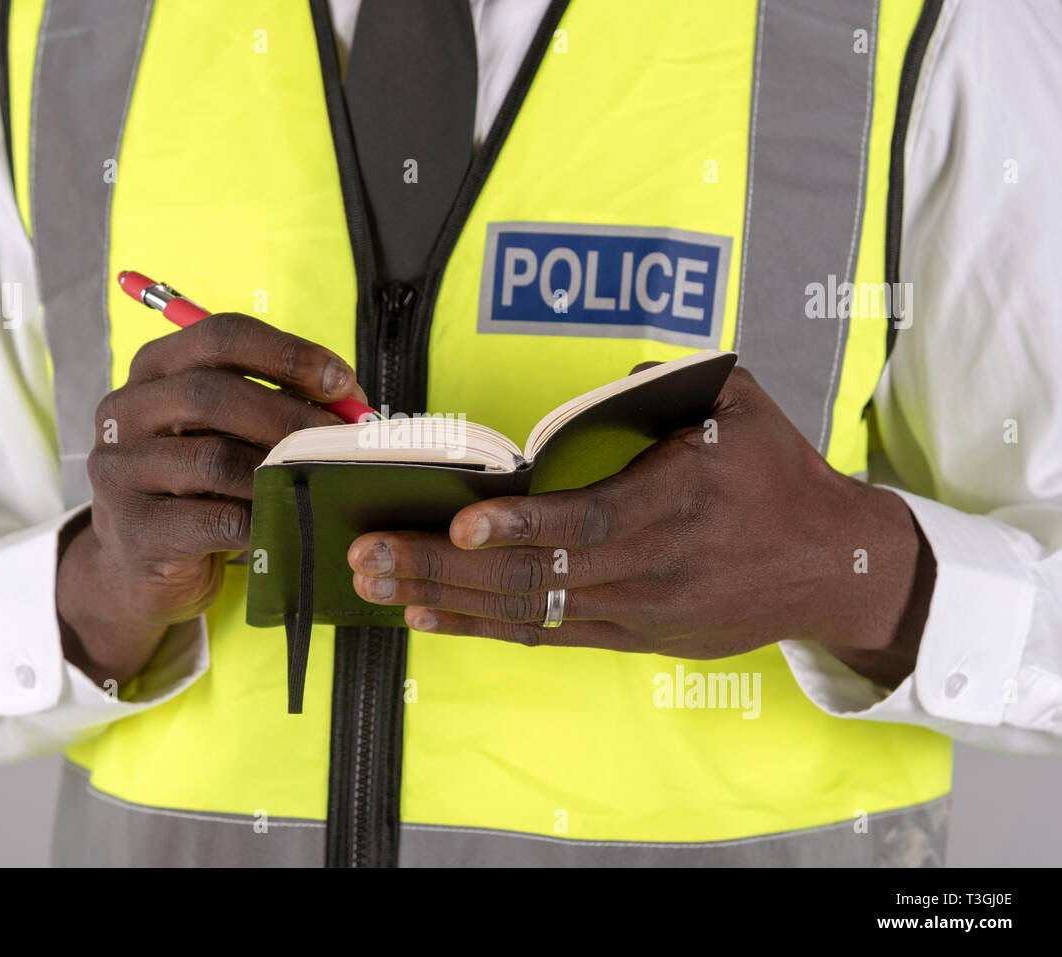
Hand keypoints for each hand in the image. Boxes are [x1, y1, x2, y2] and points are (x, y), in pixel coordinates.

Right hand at [58, 314, 365, 686]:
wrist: (142, 567)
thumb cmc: (197, 488)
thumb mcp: (227, 433)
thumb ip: (277, 405)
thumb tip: (351, 403)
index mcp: (152, 371)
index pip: (219, 337)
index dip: (286, 353)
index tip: (341, 380)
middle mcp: (124, 412)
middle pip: (210, 393)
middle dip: (289, 413)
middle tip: (340, 437)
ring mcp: (121, 472)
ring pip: (213, 459)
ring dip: (279, 469)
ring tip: (320, 479)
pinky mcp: (137, 529)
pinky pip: (216, 520)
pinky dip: (264, 519)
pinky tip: (289, 520)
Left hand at [347, 365, 933, 687]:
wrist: (833, 568)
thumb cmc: (781, 478)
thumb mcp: (740, 405)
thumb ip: (665, 381)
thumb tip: (601, 373)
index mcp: (671, 505)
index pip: (585, 521)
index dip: (522, 525)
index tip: (462, 521)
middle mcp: (644, 568)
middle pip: (532, 574)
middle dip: (441, 565)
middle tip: (366, 554)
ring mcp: (633, 611)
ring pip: (526, 611)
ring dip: (445, 598)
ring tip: (373, 585)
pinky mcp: (629, 636)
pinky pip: (545, 634)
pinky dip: (482, 625)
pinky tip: (427, 616)